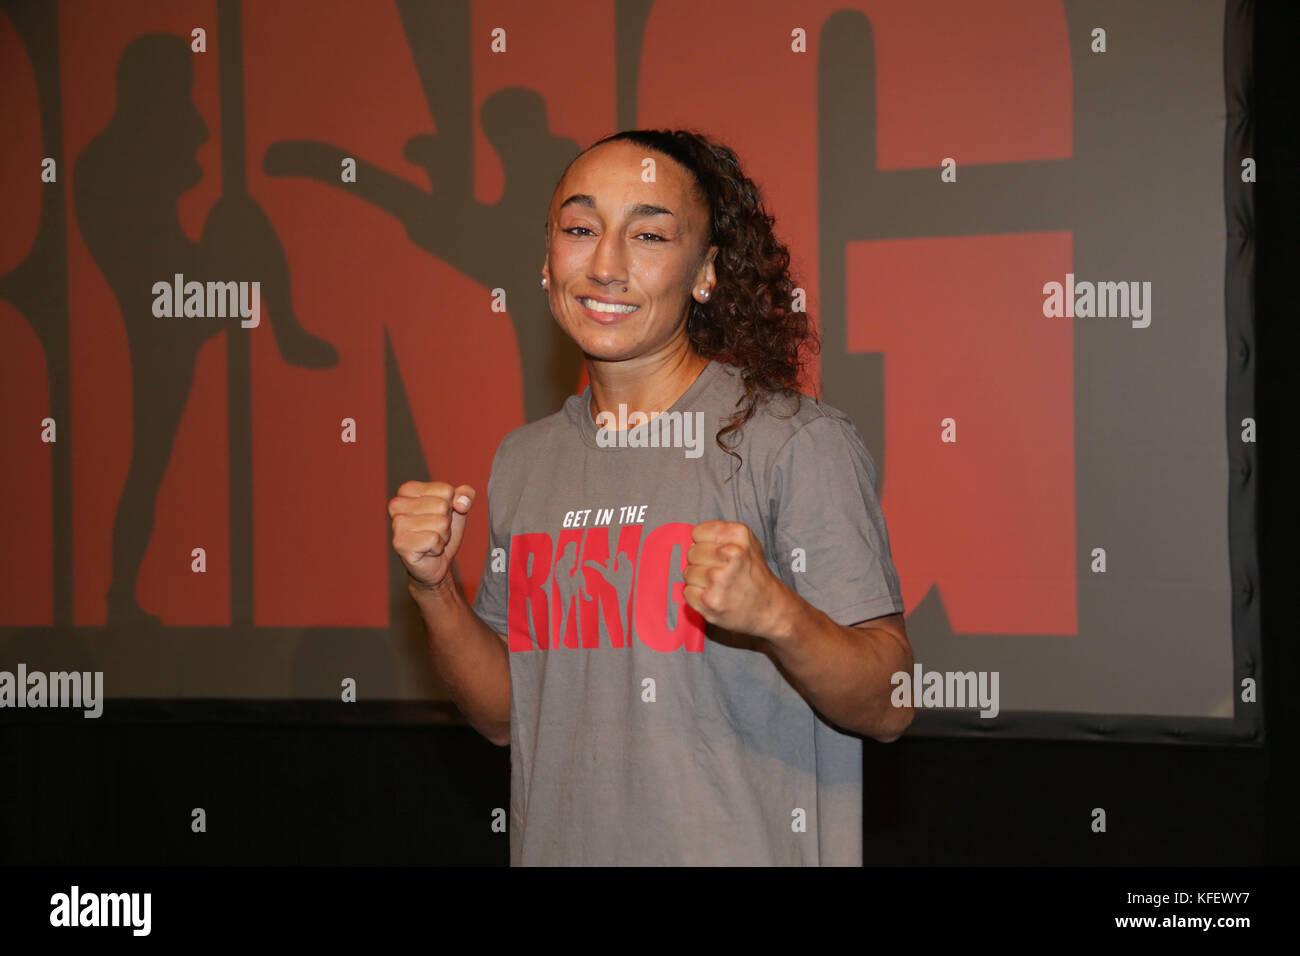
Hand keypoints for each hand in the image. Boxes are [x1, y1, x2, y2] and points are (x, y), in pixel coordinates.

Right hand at [388, 481, 474, 592]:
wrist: (436, 562)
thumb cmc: (442, 531)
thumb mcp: (458, 507)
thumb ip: (466, 494)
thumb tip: (461, 502)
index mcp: (408, 489)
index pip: (446, 490)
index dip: (451, 506)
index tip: (439, 515)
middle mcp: (397, 504)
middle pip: (443, 506)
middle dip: (446, 522)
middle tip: (435, 530)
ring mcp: (397, 524)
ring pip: (440, 523)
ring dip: (442, 535)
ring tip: (431, 540)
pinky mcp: (400, 543)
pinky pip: (433, 539)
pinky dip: (437, 547)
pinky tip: (427, 550)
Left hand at [682, 520, 787, 638]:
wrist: (769, 608)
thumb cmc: (753, 574)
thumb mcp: (747, 542)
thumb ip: (720, 533)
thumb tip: (690, 540)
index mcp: (739, 535)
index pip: (698, 532)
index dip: (705, 543)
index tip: (717, 553)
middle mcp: (730, 555)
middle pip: (692, 552)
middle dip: (701, 562)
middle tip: (719, 571)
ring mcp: (719, 579)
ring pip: (688, 572)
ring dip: (699, 580)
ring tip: (718, 585)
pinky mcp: (710, 601)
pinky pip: (687, 592)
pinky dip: (697, 596)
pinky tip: (714, 596)